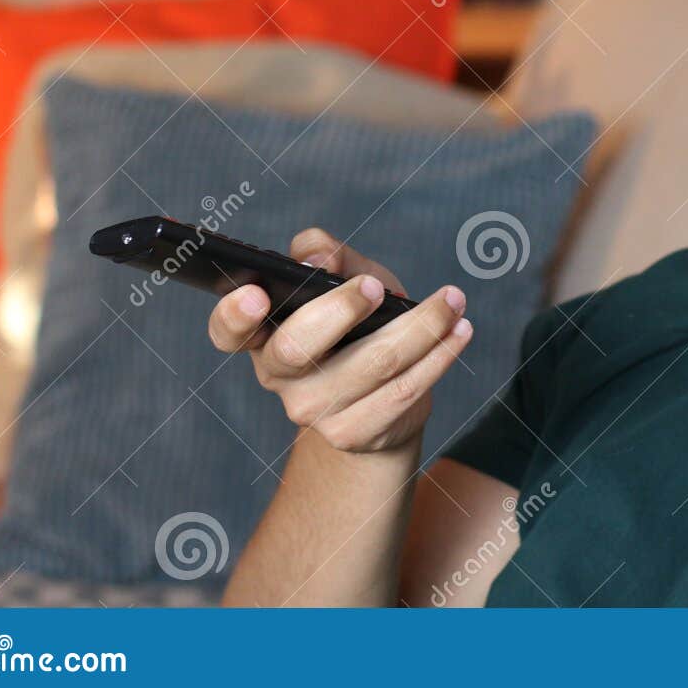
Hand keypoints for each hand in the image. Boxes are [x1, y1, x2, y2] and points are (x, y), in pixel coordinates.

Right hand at [207, 227, 472, 453]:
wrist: (379, 398)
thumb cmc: (356, 323)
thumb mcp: (342, 278)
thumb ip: (327, 255)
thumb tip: (320, 257)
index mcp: (263, 334)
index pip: (228, 330)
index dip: (234, 314)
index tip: (257, 293)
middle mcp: (279, 375)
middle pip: (298, 349)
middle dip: (340, 311)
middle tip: (376, 286)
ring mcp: (314, 411)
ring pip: (371, 366)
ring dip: (421, 328)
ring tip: (453, 300)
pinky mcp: (355, 432)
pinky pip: (404, 392)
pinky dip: (438, 356)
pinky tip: (459, 331)